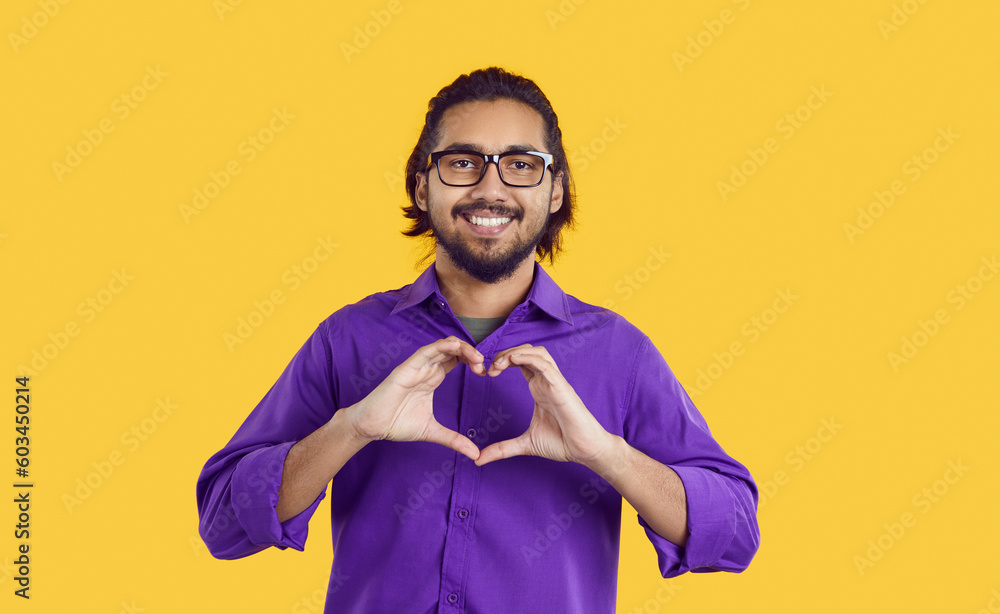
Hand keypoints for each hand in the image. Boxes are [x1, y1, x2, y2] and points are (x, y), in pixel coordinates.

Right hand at [345, 336, 483, 460]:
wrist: (373, 427)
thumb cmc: (397, 424)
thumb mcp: (433, 432)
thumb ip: (455, 440)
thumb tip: (476, 454)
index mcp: (433, 378)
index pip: (456, 360)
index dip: (471, 362)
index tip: (484, 373)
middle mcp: (426, 369)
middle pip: (452, 351)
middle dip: (470, 353)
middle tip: (483, 365)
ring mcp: (416, 367)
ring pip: (442, 347)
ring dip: (461, 348)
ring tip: (476, 357)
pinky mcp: (406, 369)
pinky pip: (425, 352)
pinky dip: (441, 347)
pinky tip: (455, 347)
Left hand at [475, 344, 613, 467]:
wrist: (584, 450)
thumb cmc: (562, 442)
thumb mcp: (525, 444)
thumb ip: (502, 449)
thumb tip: (479, 460)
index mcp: (538, 388)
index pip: (520, 363)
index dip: (502, 362)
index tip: (487, 373)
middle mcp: (546, 381)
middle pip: (526, 352)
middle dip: (505, 353)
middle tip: (490, 368)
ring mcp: (554, 382)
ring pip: (537, 352)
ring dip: (516, 352)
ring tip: (499, 364)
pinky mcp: (561, 387)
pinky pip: (545, 364)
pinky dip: (529, 358)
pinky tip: (513, 359)